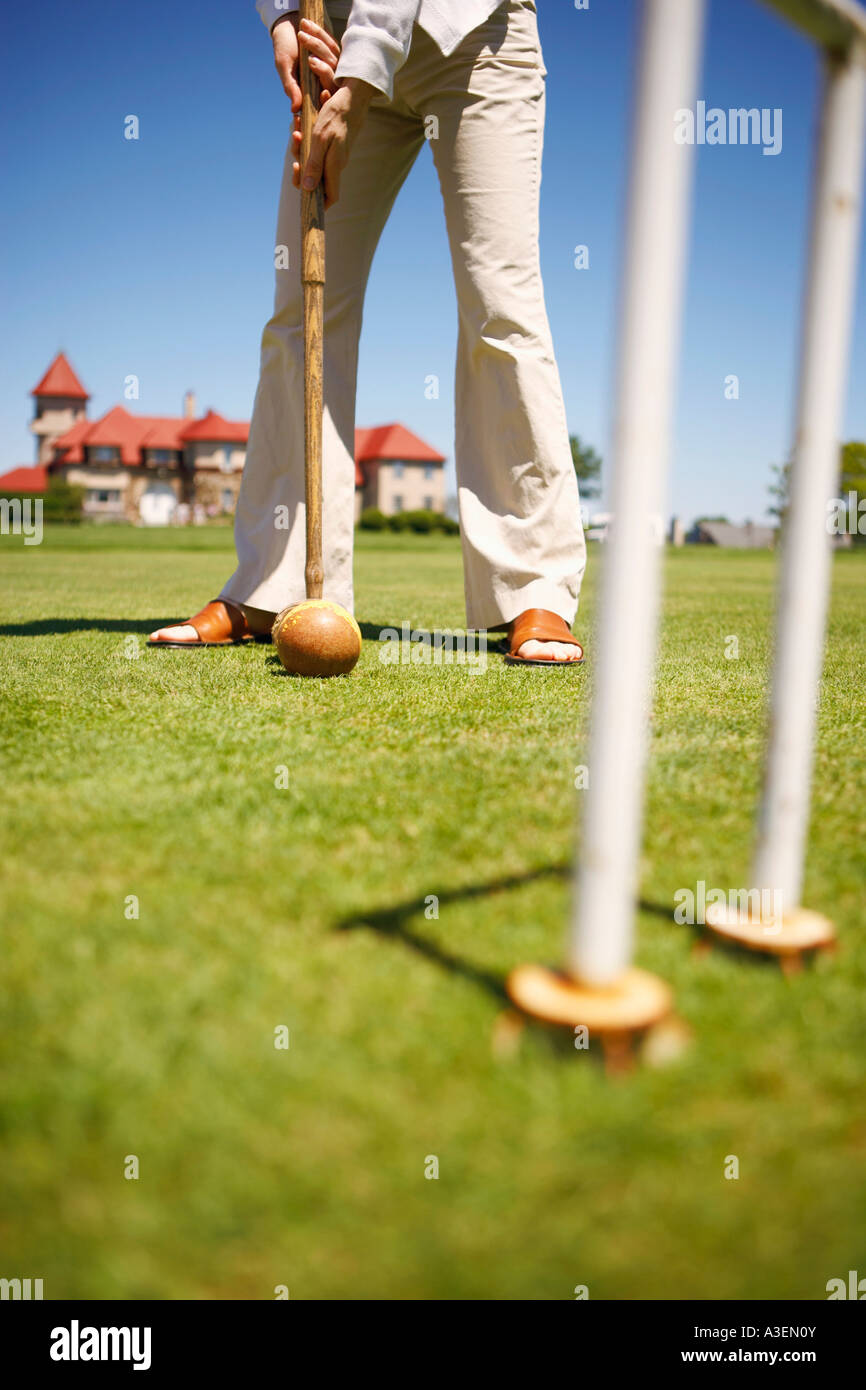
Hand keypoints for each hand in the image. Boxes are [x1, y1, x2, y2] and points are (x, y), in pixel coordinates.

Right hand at [272, 14, 339, 110]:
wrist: (289, 21)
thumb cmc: (284, 45)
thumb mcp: (284, 66)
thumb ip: (291, 87)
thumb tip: (295, 110)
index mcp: (309, 90)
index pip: (322, 104)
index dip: (326, 102)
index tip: (324, 93)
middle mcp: (321, 80)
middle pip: (333, 86)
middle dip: (324, 72)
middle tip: (310, 59)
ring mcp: (330, 66)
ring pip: (335, 65)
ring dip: (319, 49)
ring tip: (301, 35)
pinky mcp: (335, 52)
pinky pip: (335, 49)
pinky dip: (323, 39)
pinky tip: (309, 30)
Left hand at [298, 78, 375, 208]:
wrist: (353, 94)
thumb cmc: (337, 114)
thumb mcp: (320, 139)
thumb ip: (314, 165)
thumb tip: (308, 189)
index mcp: (335, 166)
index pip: (330, 197)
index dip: (319, 203)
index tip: (306, 201)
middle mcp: (337, 163)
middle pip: (317, 179)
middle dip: (301, 168)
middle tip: (295, 152)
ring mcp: (336, 154)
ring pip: (314, 160)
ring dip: (301, 148)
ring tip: (296, 130)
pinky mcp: (335, 143)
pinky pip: (317, 148)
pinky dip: (307, 139)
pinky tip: (302, 124)